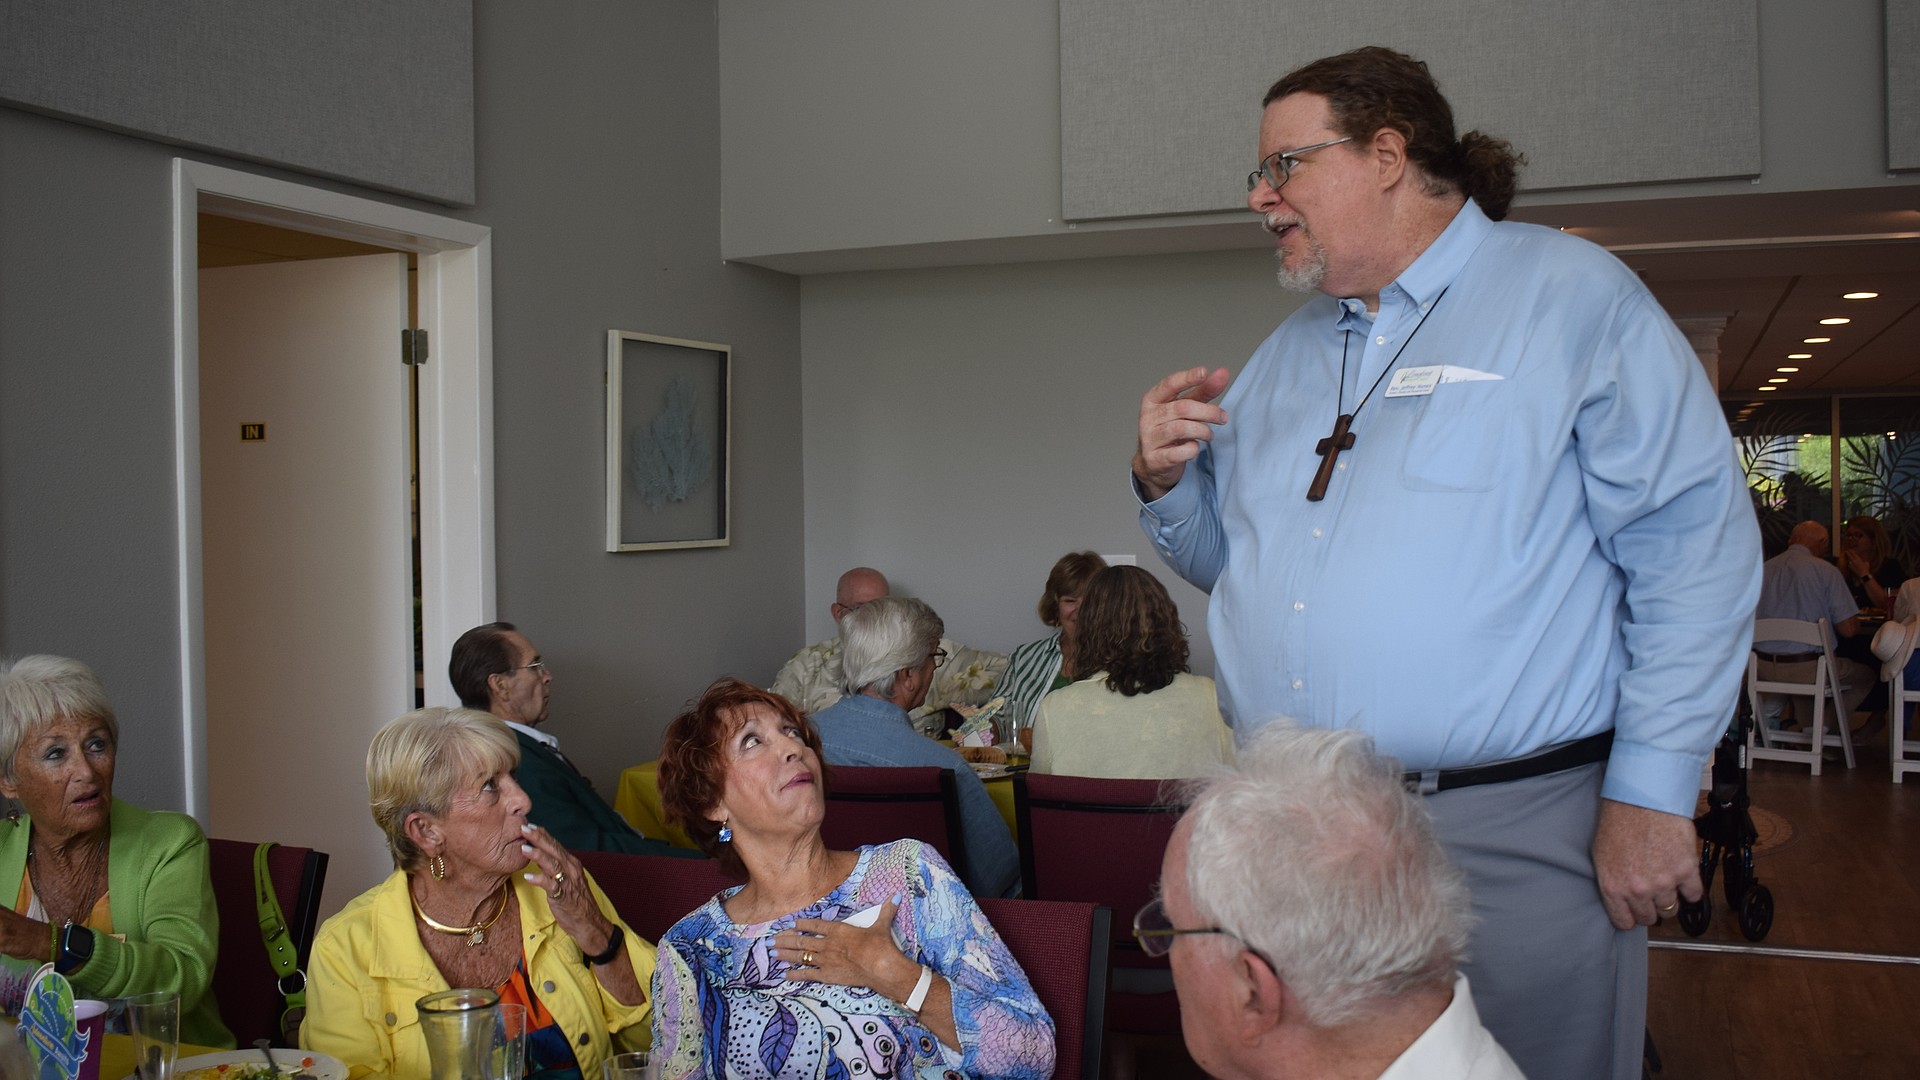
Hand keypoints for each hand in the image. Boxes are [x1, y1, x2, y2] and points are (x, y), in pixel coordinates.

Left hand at [519, 823, 613, 952]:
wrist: (588, 921)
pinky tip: (528, 877)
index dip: (542, 834)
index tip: (529, 825)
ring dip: (538, 855)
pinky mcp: (563, 896)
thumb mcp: (567, 878)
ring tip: (524, 848)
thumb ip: (555, 866)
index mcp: (571, 862)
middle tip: (524, 828)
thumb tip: (540, 854)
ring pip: (552, 864)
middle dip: (538, 838)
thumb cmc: (575, 900)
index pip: (555, 844)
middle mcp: (570, 868)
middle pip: (553, 850)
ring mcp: (567, 882)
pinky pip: (550, 886)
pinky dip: (539, 880)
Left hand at [772, 897, 917, 999]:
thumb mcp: (881, 925)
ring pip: (800, 956)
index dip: (803, 924)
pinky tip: (785, 975)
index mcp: (838, 929)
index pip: (816, 924)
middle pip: (801, 941)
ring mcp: (825, 960)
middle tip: (771, 940)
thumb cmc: (881, 946)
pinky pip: (808, 975)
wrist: (881, 967)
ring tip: (772, 953)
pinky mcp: (827, 975)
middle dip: (785, 940)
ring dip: (785, 954)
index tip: (793, 924)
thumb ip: (886, 910)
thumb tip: (896, 895)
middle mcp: (827, 943)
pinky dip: (796, 974)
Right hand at [1133, 366, 1231, 500]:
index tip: (1204, 372)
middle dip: (1208, 412)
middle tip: (1223, 417)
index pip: (1169, 384)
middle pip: (1182, 408)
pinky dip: (1192, 449)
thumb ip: (1204, 391)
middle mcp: (1148, 417)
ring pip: (1180, 429)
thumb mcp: (1186, 408)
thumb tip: (1223, 373)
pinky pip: (1178, 452)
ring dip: (1202, 431)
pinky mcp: (1155, 459)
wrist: (1154, 463)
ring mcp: (1149, 438)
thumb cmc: (1171, 430)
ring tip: (1209, 435)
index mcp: (1153, 399)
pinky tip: (1194, 447)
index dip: (1187, 378)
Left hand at [1591, 799, 1701, 929]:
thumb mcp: (1602, 856)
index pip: (1625, 921)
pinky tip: (1684, 880)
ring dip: (1670, 898)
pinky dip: (1691, 890)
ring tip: (1667, 881)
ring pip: (1671, 909)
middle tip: (1653, 894)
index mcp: (1613, 886)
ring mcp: (1663, 882)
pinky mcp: (1685, 870)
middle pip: (1650, 917)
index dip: (1632, 917)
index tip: (1636, 913)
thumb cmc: (1619, 821)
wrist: (1641, 798)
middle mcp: (1638, 889)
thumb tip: (1622, 901)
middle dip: (1651, 908)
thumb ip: (1613, 883)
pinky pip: (1694, 895)